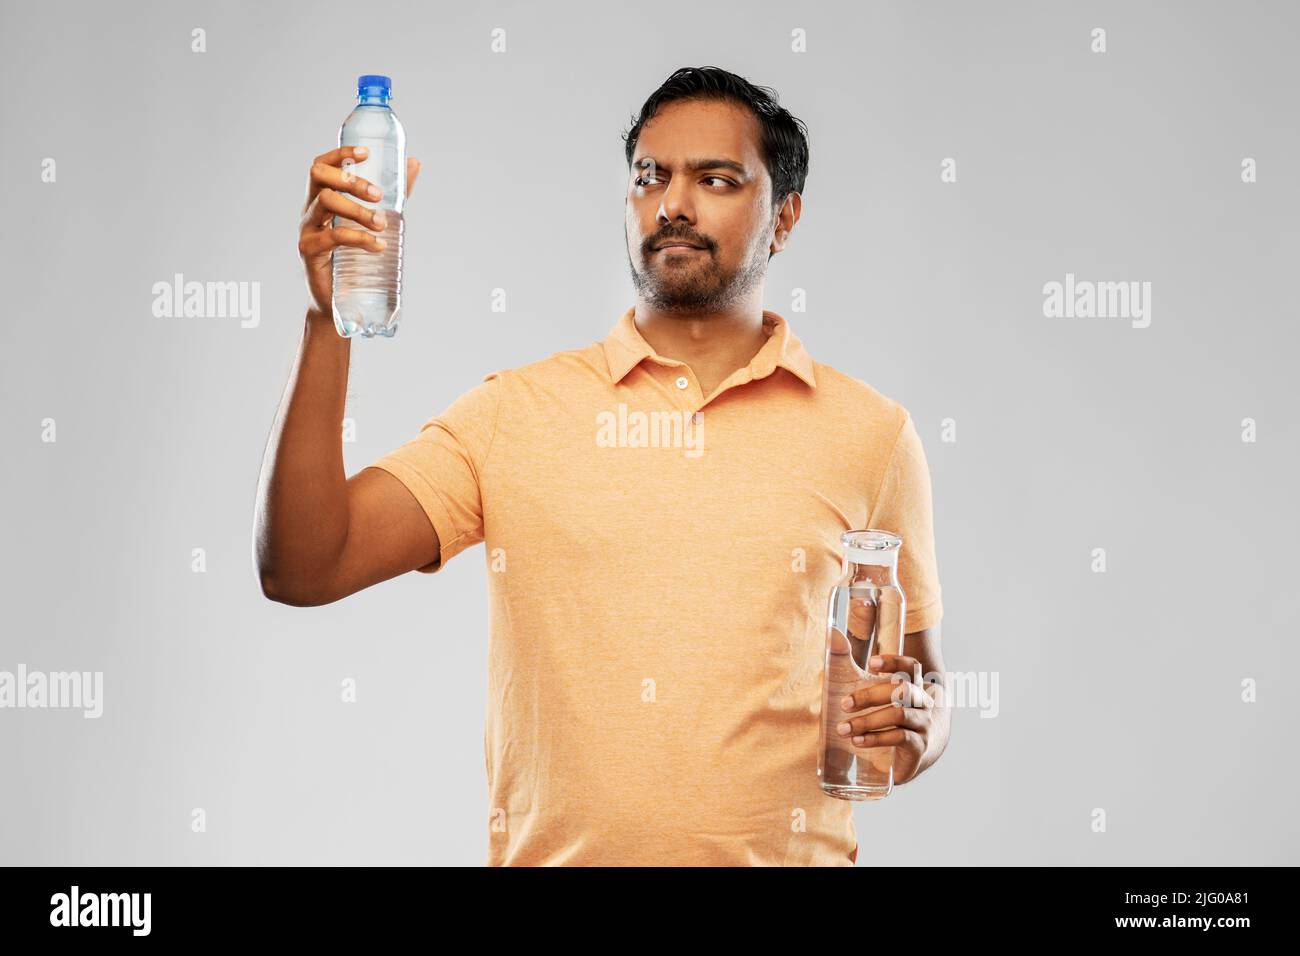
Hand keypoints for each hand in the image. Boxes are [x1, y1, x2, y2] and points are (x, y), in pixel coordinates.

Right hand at [298, 146, 420, 315]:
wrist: (338, 300)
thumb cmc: (355, 256)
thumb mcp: (376, 218)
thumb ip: (394, 193)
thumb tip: (413, 162)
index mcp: (321, 198)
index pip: (321, 165)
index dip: (339, 154)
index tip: (366, 153)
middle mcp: (309, 210)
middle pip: (319, 177)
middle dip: (351, 180)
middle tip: (378, 195)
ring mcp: (307, 229)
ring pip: (326, 202)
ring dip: (358, 209)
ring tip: (382, 224)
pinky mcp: (310, 251)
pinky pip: (334, 236)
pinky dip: (360, 238)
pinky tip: (378, 246)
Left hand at [835, 652, 936, 784]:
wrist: (911, 753)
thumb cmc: (885, 714)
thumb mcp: (867, 689)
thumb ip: (849, 662)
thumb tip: (832, 634)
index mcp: (913, 684)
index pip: (912, 667)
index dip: (894, 662)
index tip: (870, 663)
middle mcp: (923, 701)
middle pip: (902, 690)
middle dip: (869, 696)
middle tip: (843, 704)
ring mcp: (923, 724)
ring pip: (899, 715)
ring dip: (867, 721)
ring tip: (843, 729)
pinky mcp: (919, 746)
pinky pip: (899, 737)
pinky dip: (875, 738)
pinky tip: (857, 740)